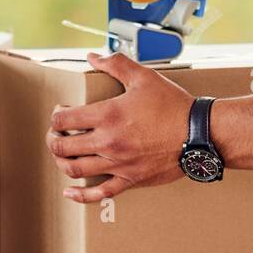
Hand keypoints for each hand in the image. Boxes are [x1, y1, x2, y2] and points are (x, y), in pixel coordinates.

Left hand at [45, 51, 193, 202]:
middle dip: (53, 139)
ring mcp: (118, 164)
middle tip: (55, 133)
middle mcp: (108, 142)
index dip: (56, 116)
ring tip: (61, 154)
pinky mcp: (130, 179)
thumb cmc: (174, 106)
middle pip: (63, 146)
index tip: (60, 112)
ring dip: (61, 161)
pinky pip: (100, 192)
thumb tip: (94, 57)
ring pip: (75, 169)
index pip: (64, 119)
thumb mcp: (145, 78)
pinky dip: (80, 195)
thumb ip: (117, 64)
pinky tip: (70, 192)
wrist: (199, 133)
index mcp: (108, 116)